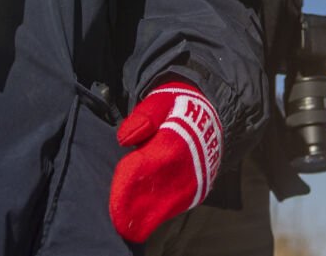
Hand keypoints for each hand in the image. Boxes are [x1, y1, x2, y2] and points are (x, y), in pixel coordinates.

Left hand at [109, 82, 222, 242]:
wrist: (205, 112)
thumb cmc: (173, 107)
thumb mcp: (157, 102)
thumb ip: (142, 117)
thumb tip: (124, 139)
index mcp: (182, 135)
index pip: (156, 159)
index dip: (137, 176)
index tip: (120, 188)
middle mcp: (195, 159)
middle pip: (166, 184)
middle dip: (142, 200)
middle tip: (121, 215)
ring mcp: (201, 174)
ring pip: (176, 197)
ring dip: (153, 211)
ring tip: (131, 222)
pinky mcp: (203, 185)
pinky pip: (184, 202)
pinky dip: (165, 211)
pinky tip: (148, 219)